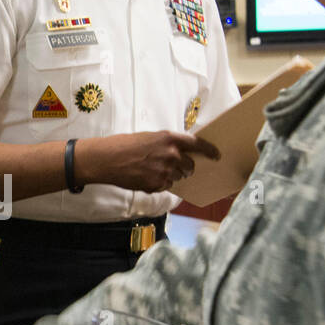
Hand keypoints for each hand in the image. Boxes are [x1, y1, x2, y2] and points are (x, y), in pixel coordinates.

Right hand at [76, 130, 219, 191]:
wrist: (108, 159)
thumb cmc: (125, 145)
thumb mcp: (150, 137)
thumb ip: (167, 144)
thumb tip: (180, 154)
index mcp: (170, 139)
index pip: (198, 145)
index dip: (210, 151)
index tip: (216, 155)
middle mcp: (171, 154)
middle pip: (190, 165)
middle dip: (186, 168)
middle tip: (174, 167)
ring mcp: (165, 171)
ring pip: (178, 177)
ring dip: (170, 176)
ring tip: (152, 170)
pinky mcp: (157, 184)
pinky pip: (165, 186)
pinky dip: (159, 183)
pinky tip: (144, 177)